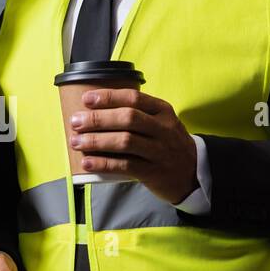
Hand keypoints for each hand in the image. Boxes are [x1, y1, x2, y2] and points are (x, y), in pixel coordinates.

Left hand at [69, 88, 197, 203]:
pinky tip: (87, 162)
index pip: (134, 98)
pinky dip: (103, 163)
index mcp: (163, 111)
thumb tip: (95, 111)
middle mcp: (163, 129)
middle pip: (127, 118)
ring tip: (76, 141)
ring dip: (96, 141)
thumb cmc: (168, 144)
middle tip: (76, 122)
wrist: (194, 172)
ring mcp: (160, 152)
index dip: (108, 97)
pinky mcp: (154, 173)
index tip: (86, 100)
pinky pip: (125, 166)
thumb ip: (138, 114)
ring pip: (125, 142)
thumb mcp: (162, 123)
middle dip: (97, 119)